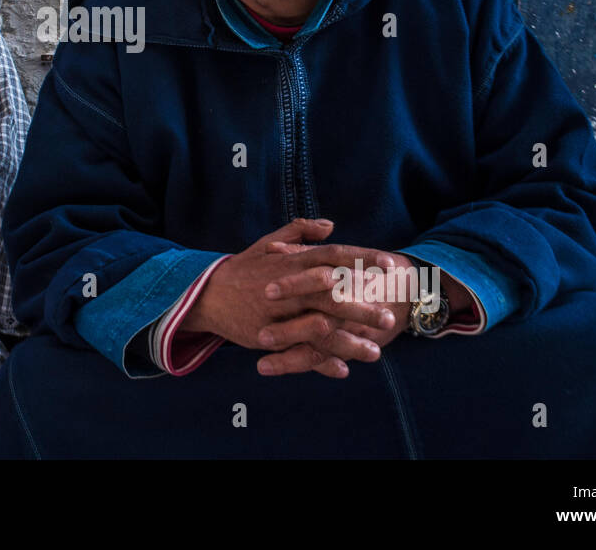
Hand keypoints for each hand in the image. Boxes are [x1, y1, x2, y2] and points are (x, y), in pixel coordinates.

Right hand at [179, 219, 395, 377]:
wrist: (205, 294)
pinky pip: (299, 350)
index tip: (390, 264)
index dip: (362, 258)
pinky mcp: (268, 335)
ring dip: (348, 340)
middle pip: (332, 295)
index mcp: (291, 261)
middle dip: (362, 306)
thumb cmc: (241, 269)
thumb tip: (330, 225)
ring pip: (319, 327)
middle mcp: (288, 286)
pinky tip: (343, 369)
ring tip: (375, 352)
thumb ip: (299, 232)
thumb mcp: (266, 244)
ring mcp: (278, 313)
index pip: (333, 255)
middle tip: (390, 318)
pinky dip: (321, 361)